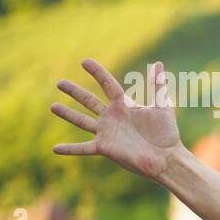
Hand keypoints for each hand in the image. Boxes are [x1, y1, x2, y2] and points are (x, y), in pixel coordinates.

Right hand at [51, 58, 182, 180]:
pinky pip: (83, 148)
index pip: (108, 85)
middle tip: (59, 83)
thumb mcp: (162, 106)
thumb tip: (158, 64)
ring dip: (67, 114)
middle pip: (89, 101)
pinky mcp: (105, 148)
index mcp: (124, 106)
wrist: (167, 158)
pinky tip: (54, 149)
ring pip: (82, 121)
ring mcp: (107, 133)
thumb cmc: (166, 133)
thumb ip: (158, 86)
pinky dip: (69, 149)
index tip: (84, 61)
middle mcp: (112, 118)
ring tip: (52, 106)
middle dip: (74, 92)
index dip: (97, 73)